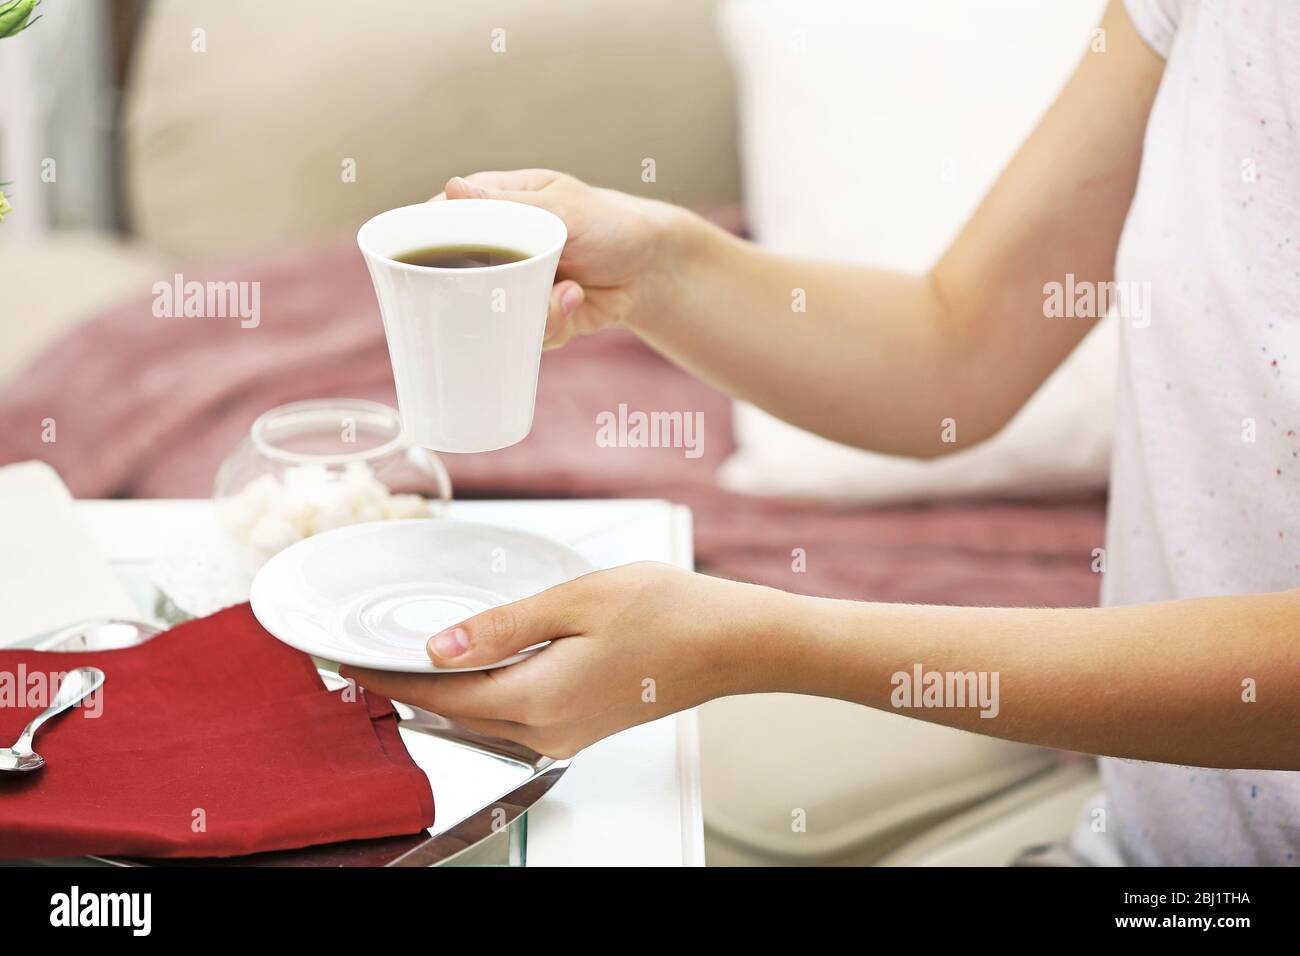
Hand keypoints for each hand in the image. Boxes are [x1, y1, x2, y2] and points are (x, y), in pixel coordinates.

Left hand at [341, 562, 783, 757]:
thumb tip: (438, 647)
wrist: (734, 643)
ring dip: (437, 692)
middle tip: (360, 657)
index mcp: (536, 698)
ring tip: (400, 661)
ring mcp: (564, 732)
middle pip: (451, 712)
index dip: (385, 676)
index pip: (436, 692)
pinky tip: (470, 668)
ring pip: (478, 716)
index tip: (343, 660)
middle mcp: (544, 728)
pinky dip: (476, 694)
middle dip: (402, 686)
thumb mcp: (577, 601)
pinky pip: (510, 715)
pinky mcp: (580, 723)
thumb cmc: (671, 614)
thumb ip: (502, 627)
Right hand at [433, 170, 686, 347]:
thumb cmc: (609, 223)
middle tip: (518, 283)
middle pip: (452, 275)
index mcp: (493, 205)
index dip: (423, 239)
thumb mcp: (564, 207)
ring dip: (530, 308)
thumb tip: (453, 188)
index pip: (439, 218)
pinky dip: (551, 323)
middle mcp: (494, 247)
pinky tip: (577, 299)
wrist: (651, 269)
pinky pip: (522, 334)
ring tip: (569, 291)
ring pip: (488, 313)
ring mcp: (511, 286)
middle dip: (480, 288)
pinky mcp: (531, 319)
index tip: (423, 259)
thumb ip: (509, 204)